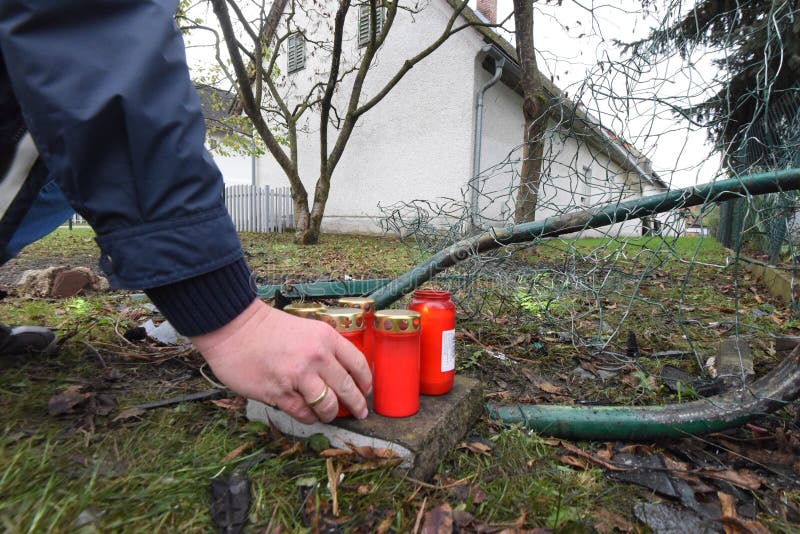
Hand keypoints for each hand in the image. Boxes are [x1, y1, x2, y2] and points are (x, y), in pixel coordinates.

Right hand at [190, 299, 371, 423]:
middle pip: (347, 389)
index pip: (357, 364)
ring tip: (329, 415)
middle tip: (359, 413)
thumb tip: (341, 372)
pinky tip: (308, 415)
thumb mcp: (307, 328)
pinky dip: (309, 417)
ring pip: (328, 406)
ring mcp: (298, 377)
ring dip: (330, 414)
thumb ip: (325, 347)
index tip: (366, 391)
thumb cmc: (269, 328)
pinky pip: (303, 413)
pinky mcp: (279, 393)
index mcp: (326, 338)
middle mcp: (316, 357)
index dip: (365, 382)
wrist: (235, 328)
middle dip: (357, 405)